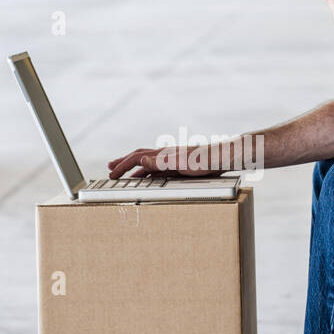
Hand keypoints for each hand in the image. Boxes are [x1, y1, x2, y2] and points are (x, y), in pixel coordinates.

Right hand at [107, 145, 226, 178]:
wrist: (222, 159)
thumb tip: (141, 161)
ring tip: (124, 175)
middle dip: (123, 163)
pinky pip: (158, 169)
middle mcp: (165, 155)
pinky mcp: (179, 166)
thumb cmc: (205, 161)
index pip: (137, 158)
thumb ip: (162, 162)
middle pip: (139, 158)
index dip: (122, 165)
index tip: (111, 172)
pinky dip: (148, 173)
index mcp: (163, 154)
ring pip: (147, 163)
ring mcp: (172, 160)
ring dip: (134, 169)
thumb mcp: (182, 163)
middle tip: (110, 169)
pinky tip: (149, 179)